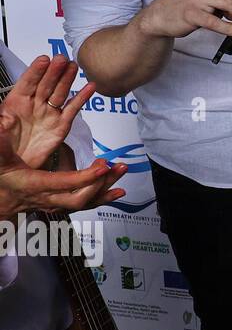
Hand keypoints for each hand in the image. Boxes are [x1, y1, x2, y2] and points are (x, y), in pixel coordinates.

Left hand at [0, 54, 99, 168]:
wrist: (16, 169)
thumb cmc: (3, 151)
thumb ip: (1, 123)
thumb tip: (2, 117)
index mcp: (14, 104)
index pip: (26, 84)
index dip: (35, 72)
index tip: (44, 60)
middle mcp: (33, 106)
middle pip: (46, 85)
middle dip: (54, 71)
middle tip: (62, 59)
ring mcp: (48, 114)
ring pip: (60, 93)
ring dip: (68, 79)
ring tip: (74, 66)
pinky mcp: (61, 125)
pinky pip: (73, 109)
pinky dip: (82, 98)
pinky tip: (90, 87)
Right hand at [0, 122, 126, 222]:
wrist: (1, 198)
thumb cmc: (2, 177)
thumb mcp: (0, 161)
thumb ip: (1, 146)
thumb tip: (2, 124)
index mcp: (35, 186)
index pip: (63, 184)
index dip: (84, 177)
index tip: (103, 166)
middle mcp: (48, 199)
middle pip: (80, 197)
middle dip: (100, 183)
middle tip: (115, 166)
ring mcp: (58, 205)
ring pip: (86, 201)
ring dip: (107, 187)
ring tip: (122, 171)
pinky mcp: (64, 205)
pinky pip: (87, 204)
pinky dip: (104, 197)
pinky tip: (119, 190)